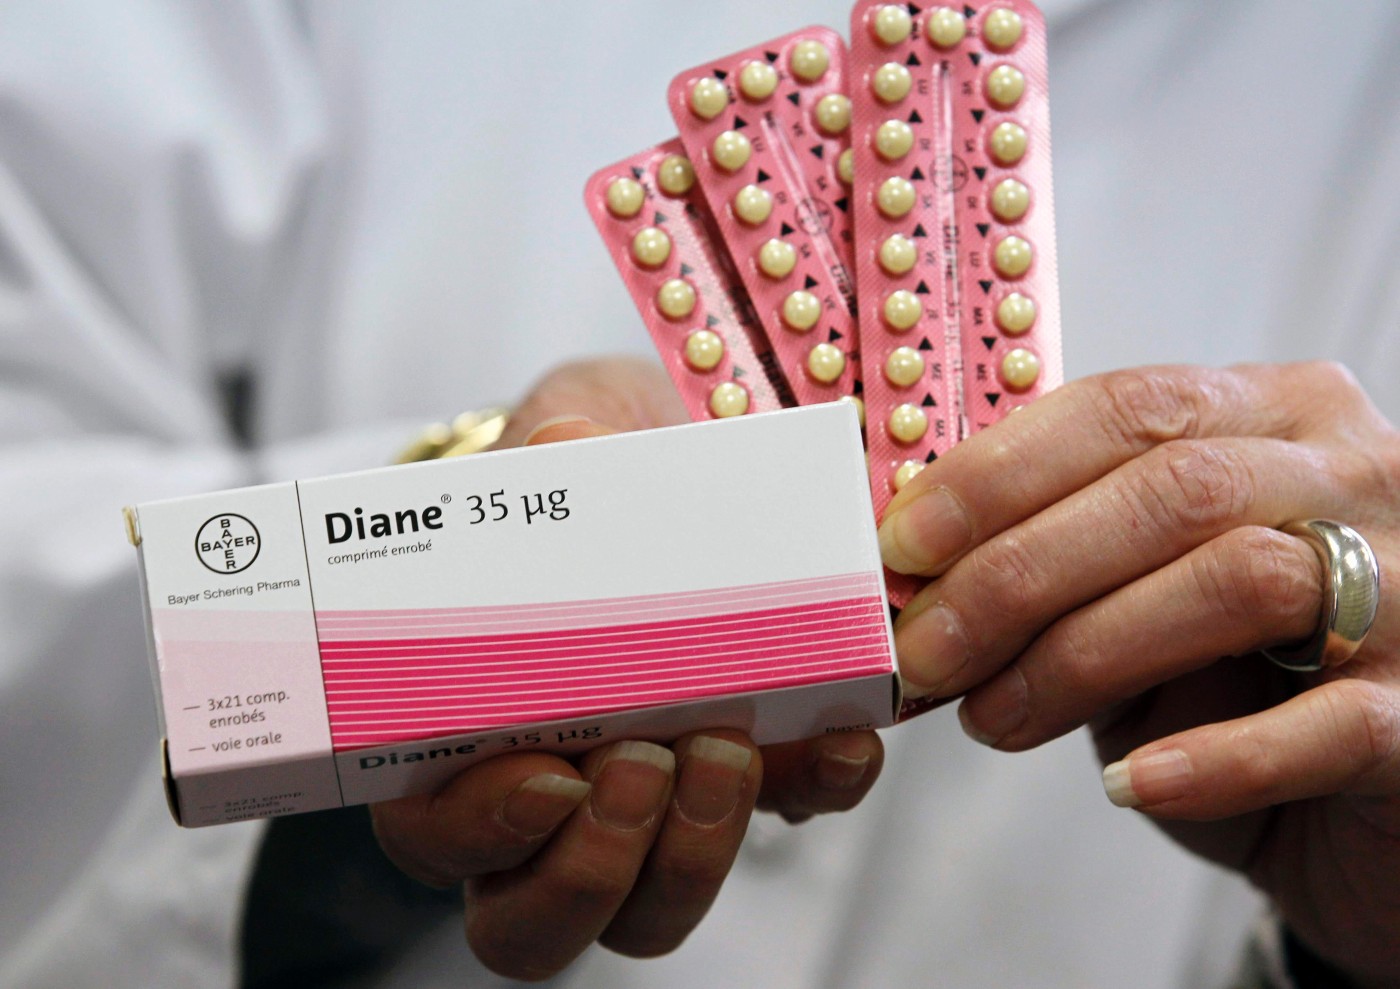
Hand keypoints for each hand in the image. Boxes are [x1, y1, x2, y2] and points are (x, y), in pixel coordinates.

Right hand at [372, 357, 882, 979]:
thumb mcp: (565, 423)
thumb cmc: (587, 458)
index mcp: (460, 724)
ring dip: (695, 851)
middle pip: (535, 918)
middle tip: (642, 761)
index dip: (478, 829)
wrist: (673, 455)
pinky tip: (840, 737)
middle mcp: (548, 792)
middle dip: (593, 866)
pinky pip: (786, 821)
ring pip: (650, 910)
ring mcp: (654, 795)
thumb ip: (556, 433)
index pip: (434, 830)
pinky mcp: (758, 770)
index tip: (545, 773)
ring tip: (730, 747)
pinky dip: (816, 789)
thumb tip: (563, 446)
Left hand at [879, 362, 1399, 985]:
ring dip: (1085, 655)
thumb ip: (1064, 557)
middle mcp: (1354, 476)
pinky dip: (1212, 757)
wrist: (1364, 796)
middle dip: (1019, 571)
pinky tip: (1129, 782)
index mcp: (1273, 415)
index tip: (903, 541)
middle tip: (924, 650)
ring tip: (994, 718)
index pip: (1125, 409)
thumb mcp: (1140, 588)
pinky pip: (1325, 724)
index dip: (1001, 472)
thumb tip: (919, 572)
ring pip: (1239, 582)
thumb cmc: (1235, 674)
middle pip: (1173, 491)